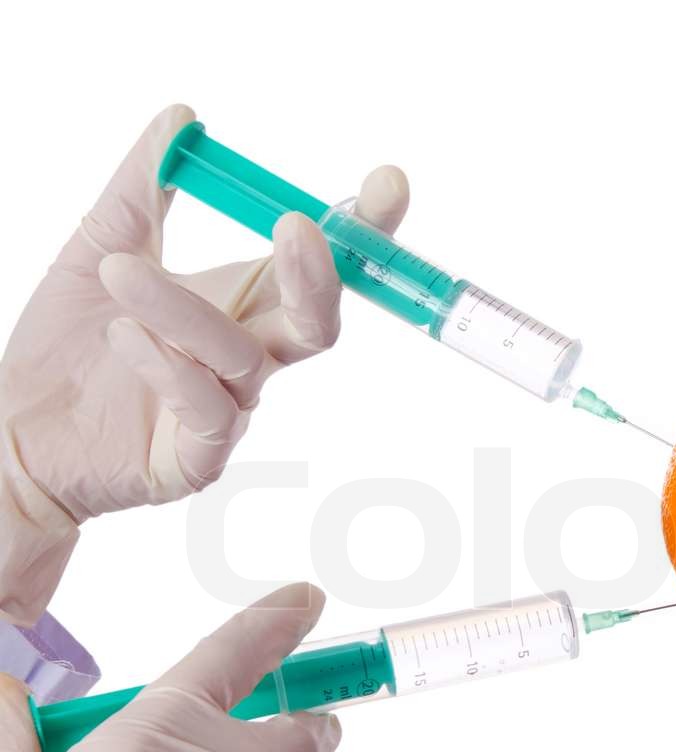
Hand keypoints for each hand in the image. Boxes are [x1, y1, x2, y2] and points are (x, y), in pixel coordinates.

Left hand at [0, 104, 408, 622]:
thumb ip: (144, 187)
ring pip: (242, 355)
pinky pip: (205, 408)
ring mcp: (230, 409)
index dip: (361, 229)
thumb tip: (181, 119)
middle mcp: (250, 355)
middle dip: (320, 274)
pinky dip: (167, 366)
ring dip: (182, 309)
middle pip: (317, 320)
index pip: (320, 263)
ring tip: (118, 272)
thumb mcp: (100, 245)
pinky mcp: (198, 457)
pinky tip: (122, 337)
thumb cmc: (65, 345)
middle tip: (296, 225)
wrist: (14, 427)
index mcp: (243, 303)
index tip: (386, 183)